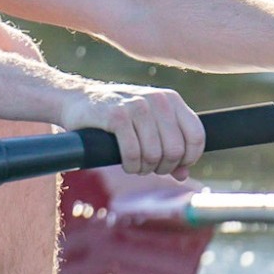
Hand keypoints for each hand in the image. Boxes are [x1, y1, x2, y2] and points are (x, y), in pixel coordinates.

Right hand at [58, 81, 204, 178]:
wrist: (77, 99)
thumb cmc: (117, 116)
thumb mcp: (148, 126)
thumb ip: (169, 146)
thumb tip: (183, 174)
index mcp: (171, 99)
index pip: (197, 136)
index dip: (189, 158)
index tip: (174, 166)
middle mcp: (157, 99)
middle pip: (175, 150)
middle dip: (163, 167)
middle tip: (149, 167)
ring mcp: (136, 105)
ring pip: (154, 154)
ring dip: (144, 168)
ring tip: (135, 165)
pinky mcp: (116, 116)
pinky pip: (133, 154)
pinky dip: (130, 166)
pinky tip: (125, 163)